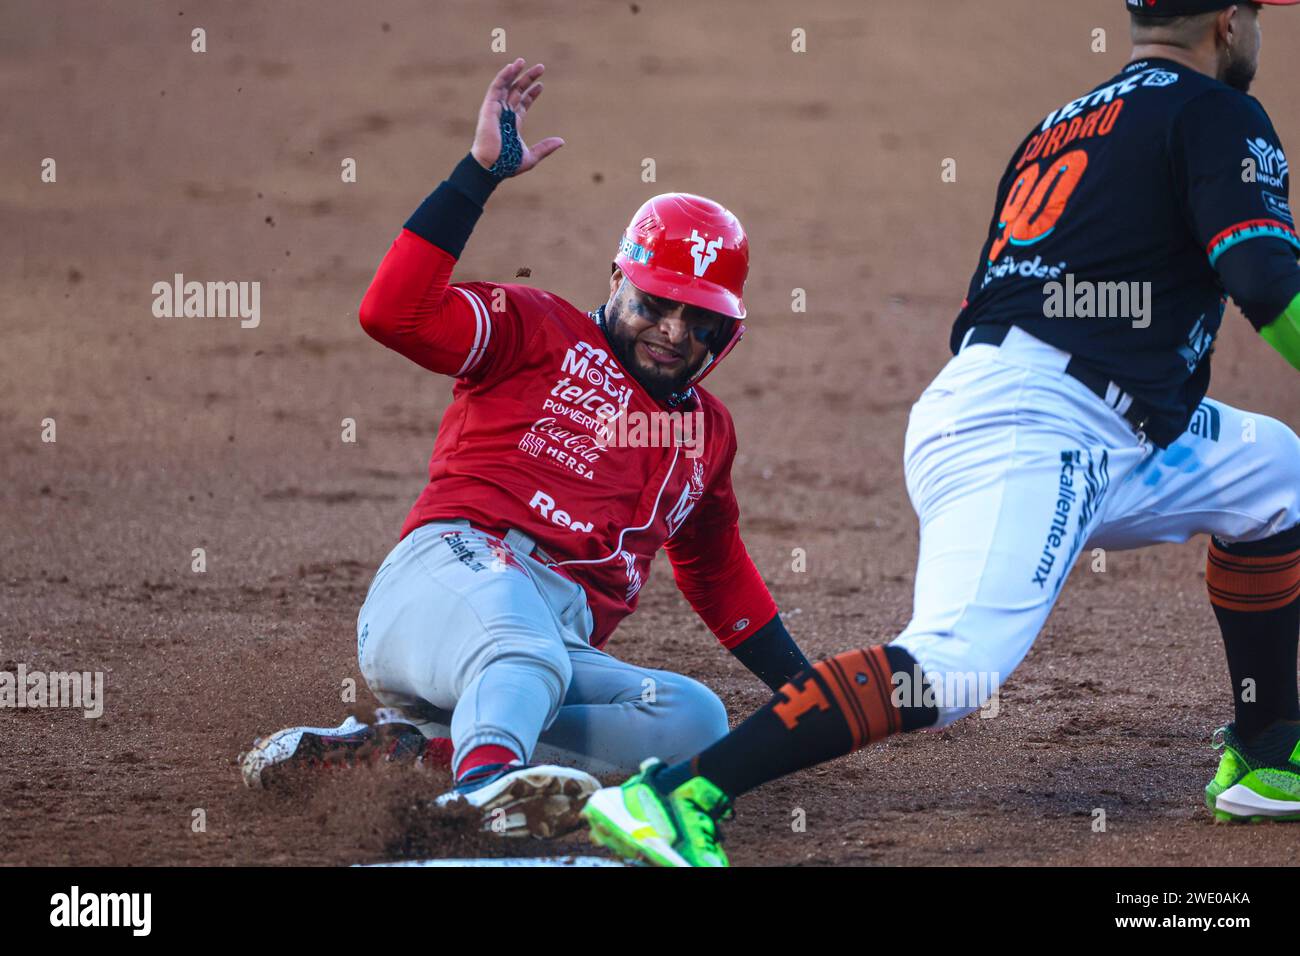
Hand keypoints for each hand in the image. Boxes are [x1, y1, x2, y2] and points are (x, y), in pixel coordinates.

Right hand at [470, 58, 563, 177]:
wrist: (492, 167)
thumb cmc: (507, 164)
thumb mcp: (531, 157)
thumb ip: (545, 148)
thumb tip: (562, 141)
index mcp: (513, 124)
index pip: (523, 103)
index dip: (532, 93)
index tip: (541, 85)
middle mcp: (505, 114)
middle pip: (517, 91)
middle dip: (528, 79)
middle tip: (541, 67)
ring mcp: (496, 109)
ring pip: (506, 86)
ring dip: (515, 72)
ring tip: (524, 61)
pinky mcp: (489, 107)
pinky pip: (496, 87)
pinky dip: (504, 76)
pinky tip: (513, 67)